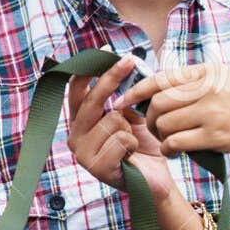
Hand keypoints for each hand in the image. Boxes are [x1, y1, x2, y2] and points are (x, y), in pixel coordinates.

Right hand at [67, 56, 175, 202]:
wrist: (154, 180)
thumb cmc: (142, 147)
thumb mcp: (132, 115)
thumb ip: (123, 95)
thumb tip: (125, 63)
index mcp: (79, 122)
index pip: (77, 90)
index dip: (90, 69)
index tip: (107, 49)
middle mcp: (74, 136)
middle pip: (92, 99)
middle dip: (111, 78)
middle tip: (129, 60)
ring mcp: (82, 153)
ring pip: (112, 120)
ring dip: (131, 128)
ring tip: (132, 142)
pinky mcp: (95, 167)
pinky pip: (121, 139)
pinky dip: (132, 144)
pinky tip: (131, 155)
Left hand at [114, 63, 229, 162]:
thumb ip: (201, 83)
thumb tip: (166, 89)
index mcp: (208, 72)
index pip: (160, 78)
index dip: (135, 90)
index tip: (121, 102)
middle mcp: (207, 88)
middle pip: (157, 101)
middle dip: (147, 117)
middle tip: (153, 128)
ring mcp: (211, 112)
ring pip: (163, 122)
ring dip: (159, 135)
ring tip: (168, 141)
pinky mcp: (217, 136)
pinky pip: (176, 142)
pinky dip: (169, 149)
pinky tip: (176, 152)